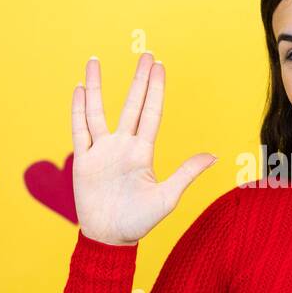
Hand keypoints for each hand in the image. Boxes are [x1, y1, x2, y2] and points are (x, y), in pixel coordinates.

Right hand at [71, 52, 217, 245]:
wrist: (110, 238)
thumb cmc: (140, 221)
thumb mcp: (167, 197)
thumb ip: (186, 173)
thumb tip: (214, 156)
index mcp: (142, 152)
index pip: (150, 113)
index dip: (155, 90)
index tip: (159, 67)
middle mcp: (122, 146)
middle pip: (130, 105)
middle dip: (138, 80)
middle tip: (145, 54)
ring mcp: (101, 151)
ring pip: (97, 111)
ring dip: (97, 87)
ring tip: (95, 61)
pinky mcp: (83, 161)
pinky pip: (79, 130)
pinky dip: (77, 110)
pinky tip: (79, 89)